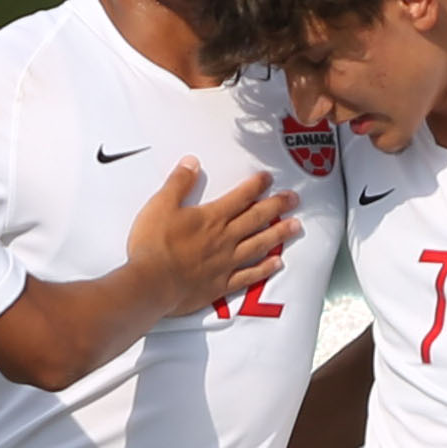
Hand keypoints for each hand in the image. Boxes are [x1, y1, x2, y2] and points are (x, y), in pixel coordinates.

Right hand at [131, 158, 297, 311]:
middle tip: (293, 199)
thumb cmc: (153, 246)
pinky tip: (276, 264)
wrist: (151, 283)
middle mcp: (224, 239)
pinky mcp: (220, 284)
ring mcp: (225, 263)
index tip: (268, 179)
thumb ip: (179, 183)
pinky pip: (249, 276)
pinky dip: (264, 269)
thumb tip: (192, 163)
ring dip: (279, 235)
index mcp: (211, 218)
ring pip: (259, 245)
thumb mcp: (161, 205)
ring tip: (295, 227)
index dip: (256, 186)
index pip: (240, 197)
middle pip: (256, 218)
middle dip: (277, 206)